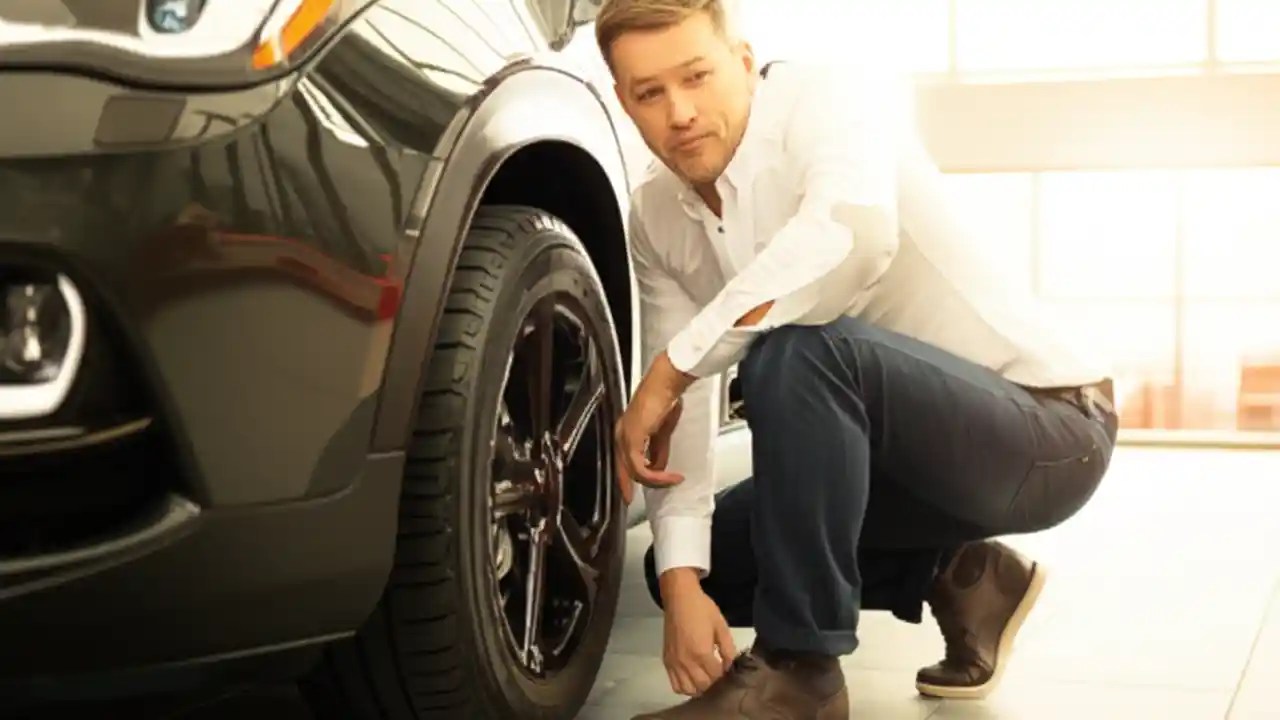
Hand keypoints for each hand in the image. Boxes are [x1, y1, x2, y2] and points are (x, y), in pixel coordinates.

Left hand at [616, 398, 681, 504]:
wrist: (665, 384)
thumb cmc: (664, 400)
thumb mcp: (662, 432)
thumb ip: (658, 451)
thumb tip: (659, 468)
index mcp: (624, 432)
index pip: (621, 461)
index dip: (625, 479)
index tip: (629, 494)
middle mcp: (620, 435)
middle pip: (623, 469)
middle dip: (632, 485)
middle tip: (640, 497)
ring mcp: (624, 437)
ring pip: (634, 471)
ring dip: (656, 480)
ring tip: (672, 480)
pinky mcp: (633, 439)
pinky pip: (641, 467)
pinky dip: (656, 475)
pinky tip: (668, 476)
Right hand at [660, 572, 737, 695]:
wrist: (679, 598)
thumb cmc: (702, 609)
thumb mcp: (721, 627)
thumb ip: (728, 650)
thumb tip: (732, 667)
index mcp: (701, 653)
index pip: (716, 678)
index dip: (726, 677)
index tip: (731, 673)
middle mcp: (686, 662)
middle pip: (703, 687)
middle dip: (714, 684)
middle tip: (720, 675)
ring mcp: (674, 663)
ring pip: (688, 690)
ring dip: (699, 688)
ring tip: (707, 678)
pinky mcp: (667, 661)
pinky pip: (675, 684)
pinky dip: (685, 687)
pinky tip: (693, 678)